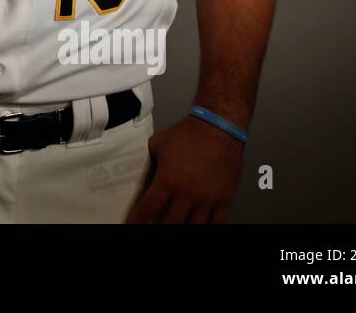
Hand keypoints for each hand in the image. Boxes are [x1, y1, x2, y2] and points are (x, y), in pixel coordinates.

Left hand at [125, 114, 242, 222]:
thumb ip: (149, 162)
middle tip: (154, 226)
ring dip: (182, 227)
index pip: (147, 209)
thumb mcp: (158, 144)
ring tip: (175, 223)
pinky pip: (215, 223)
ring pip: (193, 227)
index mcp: (168, 179)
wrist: (218, 127)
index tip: (131, 226)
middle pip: (170, 224)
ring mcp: (207, 198)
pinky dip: (205, 226)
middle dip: (159, 228)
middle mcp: (187, 193)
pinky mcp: (224, 199)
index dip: (137, 221)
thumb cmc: (189, 133)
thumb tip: (141, 174)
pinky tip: (197, 224)